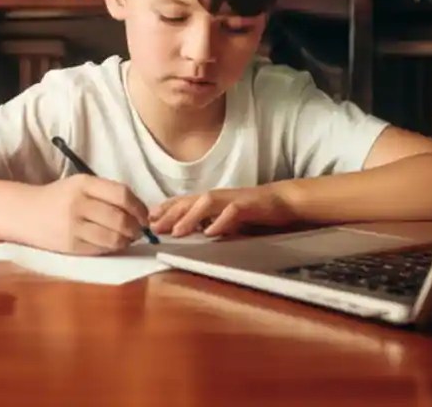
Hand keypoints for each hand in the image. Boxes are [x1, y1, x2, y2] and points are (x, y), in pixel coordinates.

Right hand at [22, 175, 150, 254]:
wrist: (24, 213)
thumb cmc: (58, 198)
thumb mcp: (80, 185)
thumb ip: (107, 193)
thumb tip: (139, 213)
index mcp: (83, 183)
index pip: (122, 195)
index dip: (139, 208)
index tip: (144, 215)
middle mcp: (78, 203)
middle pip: (121, 218)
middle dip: (136, 227)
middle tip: (138, 230)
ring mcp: (73, 225)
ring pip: (113, 237)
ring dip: (126, 240)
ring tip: (126, 238)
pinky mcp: (70, 245)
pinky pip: (101, 249)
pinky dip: (112, 248)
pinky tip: (112, 244)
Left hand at [150, 185, 296, 237]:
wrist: (282, 201)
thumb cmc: (252, 211)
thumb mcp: (225, 219)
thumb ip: (209, 223)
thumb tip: (191, 232)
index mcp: (211, 201)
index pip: (184, 202)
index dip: (166, 209)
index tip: (149, 219)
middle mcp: (218, 197)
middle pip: (189, 203)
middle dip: (170, 214)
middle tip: (154, 227)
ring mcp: (232, 200)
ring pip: (206, 204)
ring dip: (190, 217)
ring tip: (177, 231)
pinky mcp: (249, 205)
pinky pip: (233, 213)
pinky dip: (221, 222)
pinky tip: (210, 233)